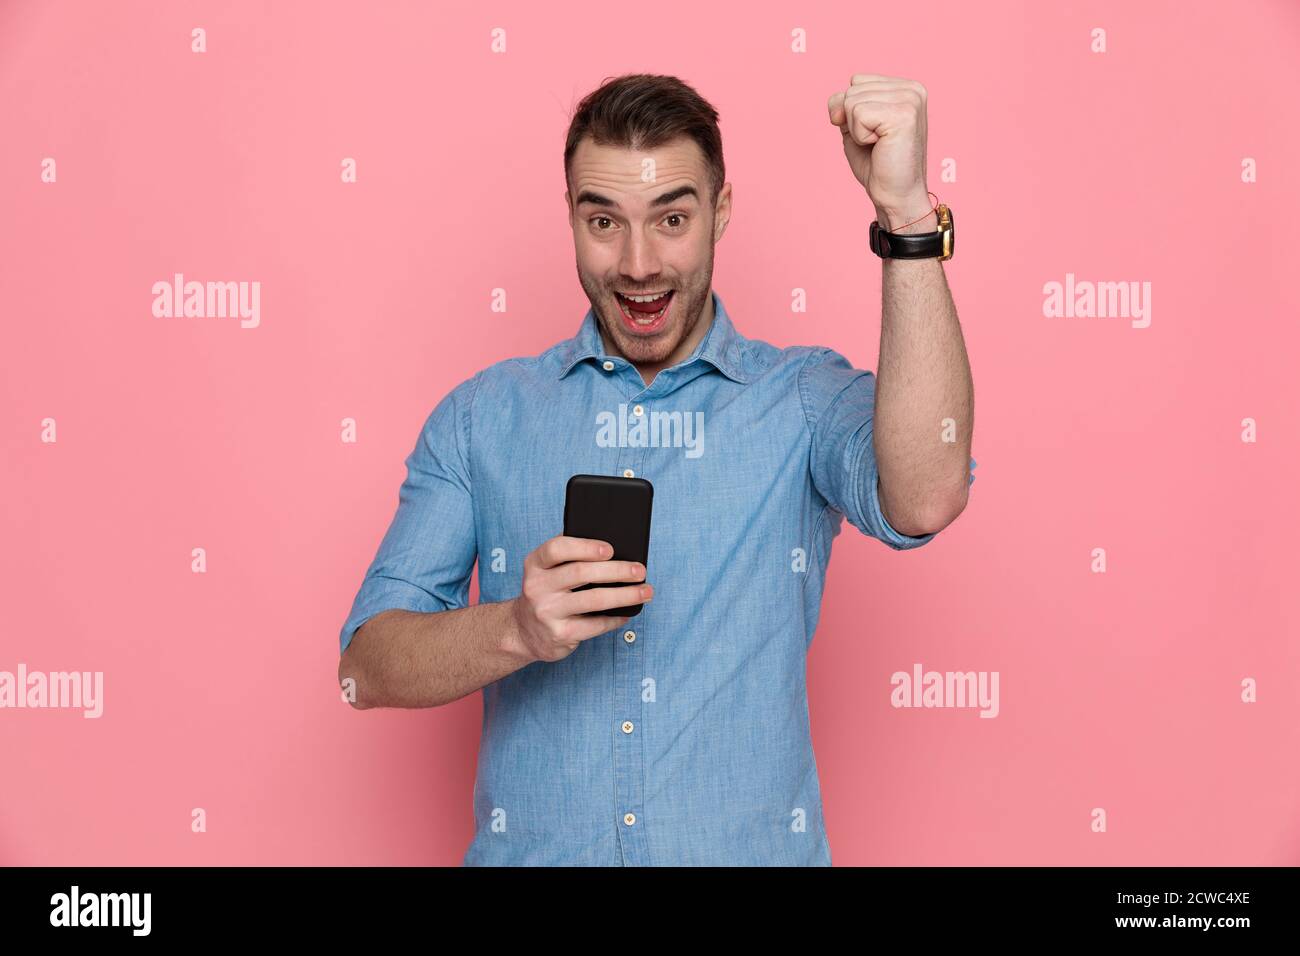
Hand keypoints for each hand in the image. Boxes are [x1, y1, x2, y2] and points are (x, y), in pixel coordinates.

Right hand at [510, 535, 652, 662]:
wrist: (524, 632)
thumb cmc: (546, 594)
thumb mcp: (546, 571)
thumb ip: (569, 557)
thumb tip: (612, 547)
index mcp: (535, 565)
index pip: (557, 549)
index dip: (585, 547)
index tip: (610, 549)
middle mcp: (537, 587)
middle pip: (581, 573)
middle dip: (616, 570)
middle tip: (639, 571)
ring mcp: (547, 612)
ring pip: (594, 600)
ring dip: (625, 595)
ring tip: (645, 591)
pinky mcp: (560, 634)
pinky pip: (595, 625)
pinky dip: (615, 619)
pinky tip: (627, 613)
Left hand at [827, 73, 930, 224]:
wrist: (896, 196)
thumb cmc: (879, 166)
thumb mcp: (854, 129)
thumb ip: (843, 108)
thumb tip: (835, 104)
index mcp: (905, 88)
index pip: (856, 81)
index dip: (851, 112)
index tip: (873, 134)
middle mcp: (912, 89)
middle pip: (852, 90)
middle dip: (853, 122)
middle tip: (876, 144)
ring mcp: (910, 100)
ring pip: (852, 101)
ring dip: (857, 131)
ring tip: (879, 145)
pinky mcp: (904, 114)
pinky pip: (857, 114)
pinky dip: (860, 136)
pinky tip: (880, 146)